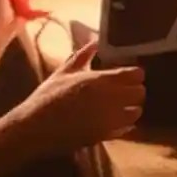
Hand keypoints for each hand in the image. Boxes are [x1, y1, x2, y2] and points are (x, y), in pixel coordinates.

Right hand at [16, 42, 144, 154]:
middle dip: (136, 89)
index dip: (135, 73)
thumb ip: (83, 56)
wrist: (36, 127)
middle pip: (140, 93)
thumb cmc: (48, 96)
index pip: (135, 74)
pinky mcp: (105, 135)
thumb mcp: (64, 71)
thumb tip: (95, 41)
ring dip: (132, 107)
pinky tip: (115, 120)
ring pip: (136, 112)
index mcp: (101, 80)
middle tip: (126, 88)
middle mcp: (110, 99)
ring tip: (123, 105)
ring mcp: (109, 119)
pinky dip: (125, 123)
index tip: (128, 73)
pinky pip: (126, 129)